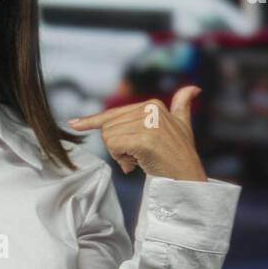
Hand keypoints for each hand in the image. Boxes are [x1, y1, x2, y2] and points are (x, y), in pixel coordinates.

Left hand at [67, 86, 207, 181]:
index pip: (114, 114)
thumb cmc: (180, 155)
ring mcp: (148, 124)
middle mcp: (150, 110)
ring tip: (141, 159)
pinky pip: (114, 147)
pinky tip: (137, 163)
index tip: (73, 124)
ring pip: (109, 137)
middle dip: (118, 146)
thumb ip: (182, 105)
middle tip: (138, 156)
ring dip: (120, 154)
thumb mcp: (183, 126)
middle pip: (108, 127)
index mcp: (153, 104)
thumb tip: (193, 88)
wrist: (188, 180)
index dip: (93, 121)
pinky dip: (121, 159)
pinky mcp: (144, 139)